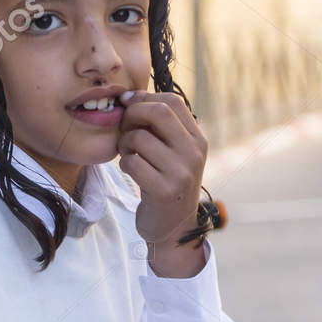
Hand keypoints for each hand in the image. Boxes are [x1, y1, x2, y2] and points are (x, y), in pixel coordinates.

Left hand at [116, 92, 207, 267]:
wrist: (172, 225)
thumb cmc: (164, 181)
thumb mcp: (172, 151)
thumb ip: (160, 126)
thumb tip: (131, 95)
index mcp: (198, 139)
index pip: (172, 102)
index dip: (145, 98)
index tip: (128, 106)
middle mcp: (194, 153)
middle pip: (158, 113)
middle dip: (132, 115)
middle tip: (124, 128)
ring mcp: (182, 173)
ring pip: (140, 138)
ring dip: (124, 143)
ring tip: (127, 153)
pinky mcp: (165, 191)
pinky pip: (132, 163)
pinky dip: (124, 163)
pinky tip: (130, 169)